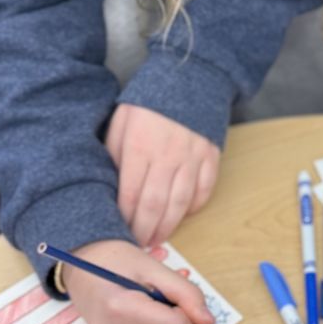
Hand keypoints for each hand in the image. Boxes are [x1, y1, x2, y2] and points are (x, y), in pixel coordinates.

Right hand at [63, 240, 213, 323]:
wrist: (81, 263)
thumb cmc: (116, 259)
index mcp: (120, 308)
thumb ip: (185, 291)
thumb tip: (209, 320)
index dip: (190, 313)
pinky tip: (157, 312)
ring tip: (170, 305)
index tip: (187, 296)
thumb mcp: (154, 266)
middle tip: (184, 302)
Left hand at [106, 104, 219, 246]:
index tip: (119, 232)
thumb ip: (114, 155)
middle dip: (146, 231)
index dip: (125, 219)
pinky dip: (194, 206)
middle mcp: (168, 155)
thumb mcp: (120, 123)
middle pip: (156, 205)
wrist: (190, 78)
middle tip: (139, 245)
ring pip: (181, 202)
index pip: (131, 195)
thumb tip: (110, 188)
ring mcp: (193, 156)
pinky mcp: (211, 156)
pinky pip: (205, 189)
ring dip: (169, 225)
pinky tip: (183, 213)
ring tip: (158, 237)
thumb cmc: (148, 103)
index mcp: (140, 146)